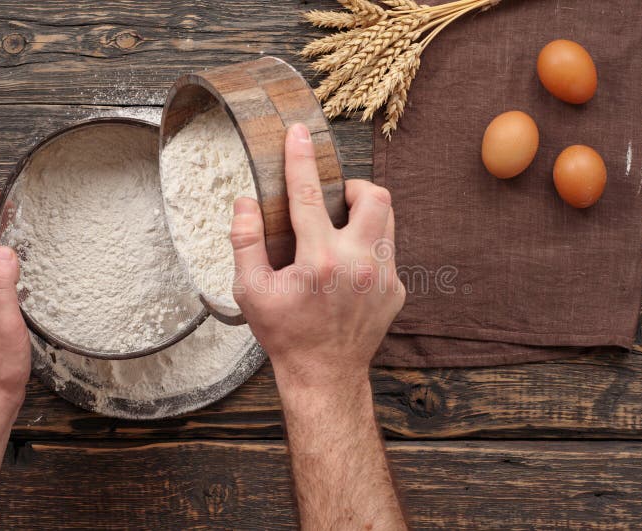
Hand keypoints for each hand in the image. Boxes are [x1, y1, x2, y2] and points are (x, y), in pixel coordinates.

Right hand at [231, 123, 404, 389]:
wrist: (325, 374)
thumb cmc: (285, 334)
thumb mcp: (251, 292)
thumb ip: (245, 243)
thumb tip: (245, 203)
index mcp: (319, 262)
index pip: (309, 196)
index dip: (301, 159)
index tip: (299, 132)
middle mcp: (358, 264)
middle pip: (374, 196)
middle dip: (352, 187)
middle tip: (332, 201)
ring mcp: (383, 277)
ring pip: (388, 219)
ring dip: (364, 213)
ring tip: (339, 229)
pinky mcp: (396, 289)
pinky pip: (387, 250)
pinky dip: (367, 246)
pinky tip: (347, 269)